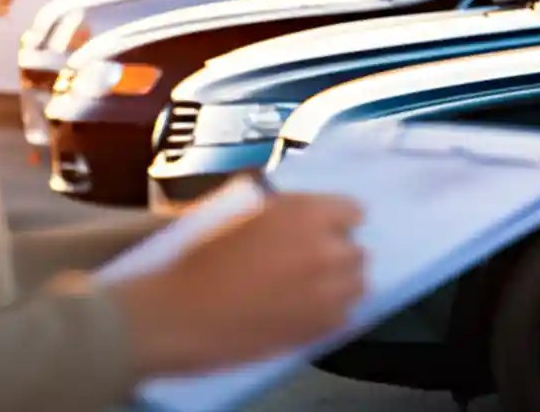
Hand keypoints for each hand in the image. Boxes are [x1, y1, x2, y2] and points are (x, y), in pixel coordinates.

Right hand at [113, 194, 365, 376]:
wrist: (181, 312)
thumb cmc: (200, 256)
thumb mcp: (241, 211)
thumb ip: (283, 211)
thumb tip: (302, 216)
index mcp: (306, 213)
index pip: (353, 211)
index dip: (335, 220)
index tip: (320, 229)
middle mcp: (326, 250)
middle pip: (358, 251)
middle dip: (337, 253)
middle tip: (308, 262)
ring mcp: (328, 293)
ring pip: (358, 285)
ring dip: (339, 284)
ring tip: (308, 289)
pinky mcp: (320, 329)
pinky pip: (346, 317)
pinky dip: (329, 314)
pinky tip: (301, 313)